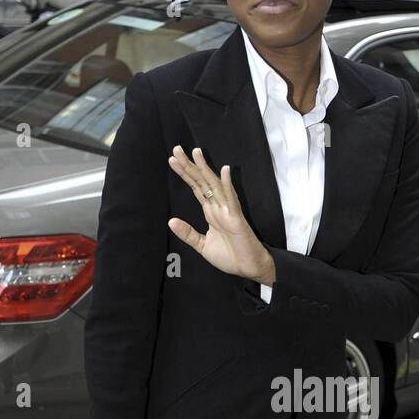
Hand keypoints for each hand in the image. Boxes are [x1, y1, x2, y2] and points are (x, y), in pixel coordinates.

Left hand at [168, 145, 274, 283]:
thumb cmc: (230, 257)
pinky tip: (224, 171)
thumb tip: (170, 221)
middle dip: (189, 166)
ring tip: (195, 152)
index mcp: (211, 212)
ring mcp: (228, 211)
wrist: (248, 268)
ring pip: (214, 185)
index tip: (172, 160)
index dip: (185, 174)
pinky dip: (228, 185)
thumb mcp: (202, 245)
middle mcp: (218, 207)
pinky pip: (231, 199)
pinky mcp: (237, 219)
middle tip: (176, 149)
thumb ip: (188, 234)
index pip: (196, 188)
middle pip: (201, 182)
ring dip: (205, 169)